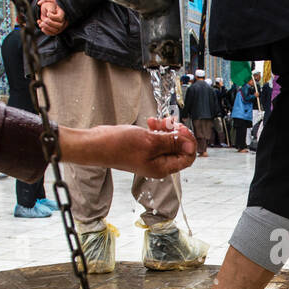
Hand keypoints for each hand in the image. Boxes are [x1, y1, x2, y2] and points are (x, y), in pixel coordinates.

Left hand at [37, 0, 66, 35]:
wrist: (54, 11)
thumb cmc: (52, 5)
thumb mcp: (50, 0)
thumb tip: (39, 3)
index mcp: (63, 13)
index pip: (60, 18)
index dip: (53, 17)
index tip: (48, 13)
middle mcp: (64, 21)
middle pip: (59, 25)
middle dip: (49, 23)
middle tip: (44, 20)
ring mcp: (61, 27)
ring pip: (56, 31)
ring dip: (47, 28)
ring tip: (41, 23)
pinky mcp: (57, 30)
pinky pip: (53, 34)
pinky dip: (46, 32)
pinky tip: (42, 27)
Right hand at [59, 117, 196, 177]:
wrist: (97, 145)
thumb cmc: (120, 146)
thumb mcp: (150, 141)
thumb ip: (171, 143)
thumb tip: (191, 145)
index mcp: (163, 167)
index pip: (188, 157)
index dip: (188, 142)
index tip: (181, 129)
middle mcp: (158, 164)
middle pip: (179, 148)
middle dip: (177, 133)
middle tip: (169, 122)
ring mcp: (150, 156)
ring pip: (168, 141)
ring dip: (166, 128)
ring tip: (156, 121)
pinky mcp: (143, 148)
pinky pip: (157, 138)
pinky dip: (157, 129)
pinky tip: (150, 121)